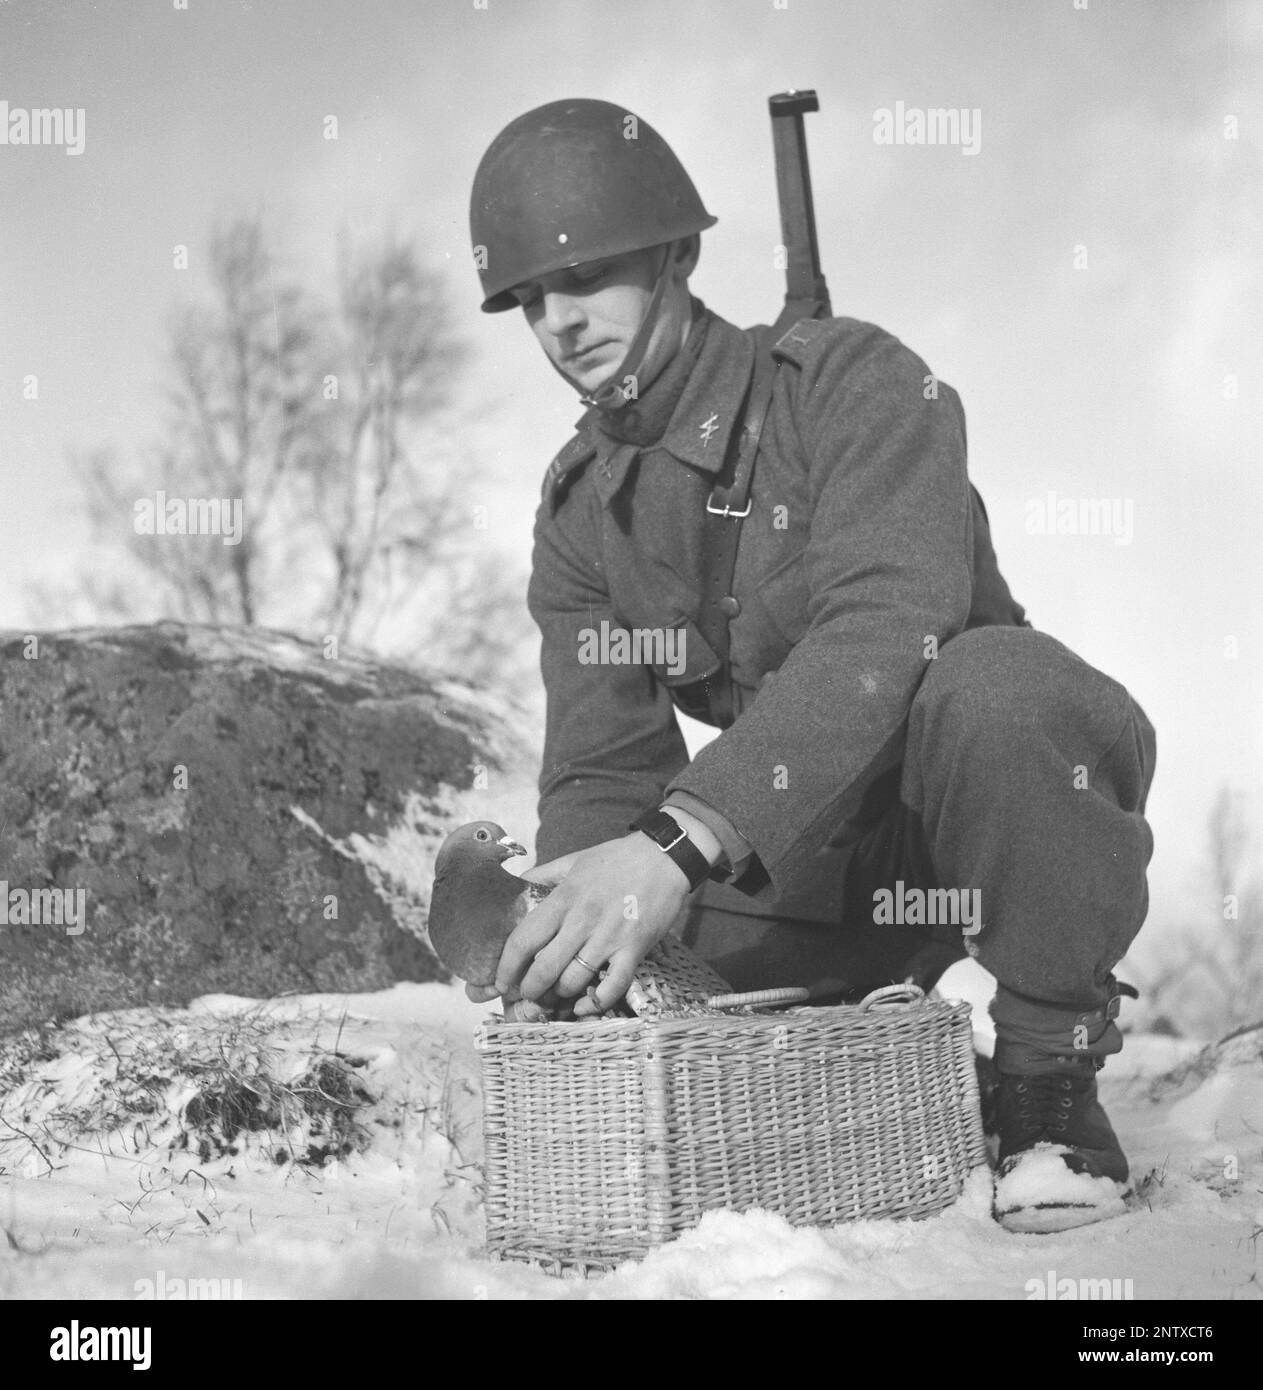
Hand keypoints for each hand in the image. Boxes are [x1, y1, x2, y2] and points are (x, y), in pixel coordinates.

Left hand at [494, 832, 695, 1014]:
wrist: (665, 856)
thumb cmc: (617, 858)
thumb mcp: (573, 860)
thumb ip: (542, 875)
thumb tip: (515, 886)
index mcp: (563, 898)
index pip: (523, 940)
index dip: (506, 967)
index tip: (501, 981)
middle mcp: (582, 920)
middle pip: (544, 968)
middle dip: (529, 989)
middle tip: (526, 995)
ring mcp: (609, 937)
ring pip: (573, 981)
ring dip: (559, 995)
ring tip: (555, 996)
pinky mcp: (634, 948)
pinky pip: (612, 985)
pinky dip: (596, 1001)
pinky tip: (585, 1004)